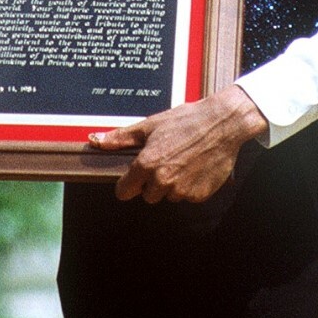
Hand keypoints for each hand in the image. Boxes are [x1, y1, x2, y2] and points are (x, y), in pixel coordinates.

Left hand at [91, 85, 268, 203]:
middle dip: (153, 181)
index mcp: (147, 164)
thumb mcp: (150, 125)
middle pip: (147, 195)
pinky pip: (187, 197)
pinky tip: (195, 167)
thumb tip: (95, 141)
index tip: (135, 176)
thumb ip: (120, 138)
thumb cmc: (186, 121)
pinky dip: (190, 186)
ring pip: (168, 196)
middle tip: (166, 159)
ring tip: (183, 160)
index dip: (128, 183)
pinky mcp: (199, 195)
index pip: (124, 192)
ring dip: (172, 183)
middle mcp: (162, 180)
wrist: (222, 124)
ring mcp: (182, 190)